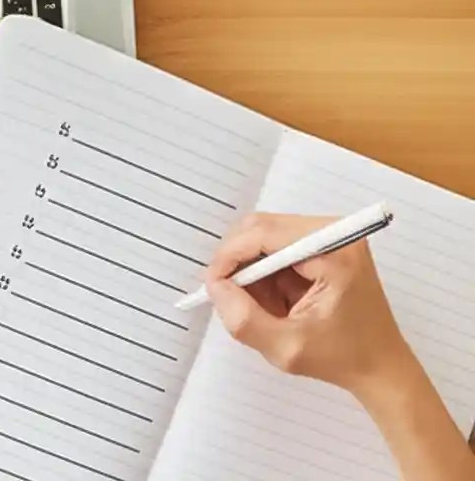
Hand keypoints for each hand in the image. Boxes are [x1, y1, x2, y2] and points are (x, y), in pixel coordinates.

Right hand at [205, 213, 414, 396]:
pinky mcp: (324, 245)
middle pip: (261, 227)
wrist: (380, 366)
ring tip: (262, 305)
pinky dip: (263, 272)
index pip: (264, 233)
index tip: (213, 286)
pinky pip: (275, 247)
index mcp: (335, 253)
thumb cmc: (342, 358)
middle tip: (231, 297)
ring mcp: (331, 236)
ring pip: (263, 236)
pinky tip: (275, 300)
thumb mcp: (285, 349)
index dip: (229, 257)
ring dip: (251, 269)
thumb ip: (243, 318)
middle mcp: (336, 233)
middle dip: (238, 262)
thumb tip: (215, 286)